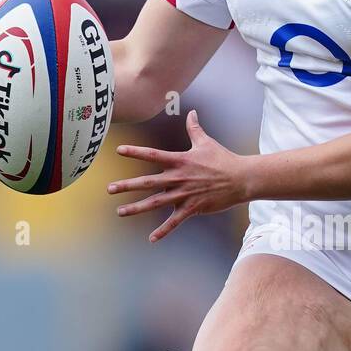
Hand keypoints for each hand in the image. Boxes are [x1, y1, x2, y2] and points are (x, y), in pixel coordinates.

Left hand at [108, 110, 248, 242]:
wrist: (241, 179)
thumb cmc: (223, 159)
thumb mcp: (206, 142)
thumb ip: (195, 128)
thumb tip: (192, 112)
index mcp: (180, 160)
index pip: (153, 155)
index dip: (136, 152)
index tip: (118, 151)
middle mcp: (179, 177)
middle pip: (148, 182)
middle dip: (127, 185)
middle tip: (109, 188)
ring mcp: (185, 194)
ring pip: (156, 203)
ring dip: (137, 208)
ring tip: (120, 212)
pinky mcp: (193, 208)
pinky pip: (175, 222)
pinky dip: (163, 231)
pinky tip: (151, 238)